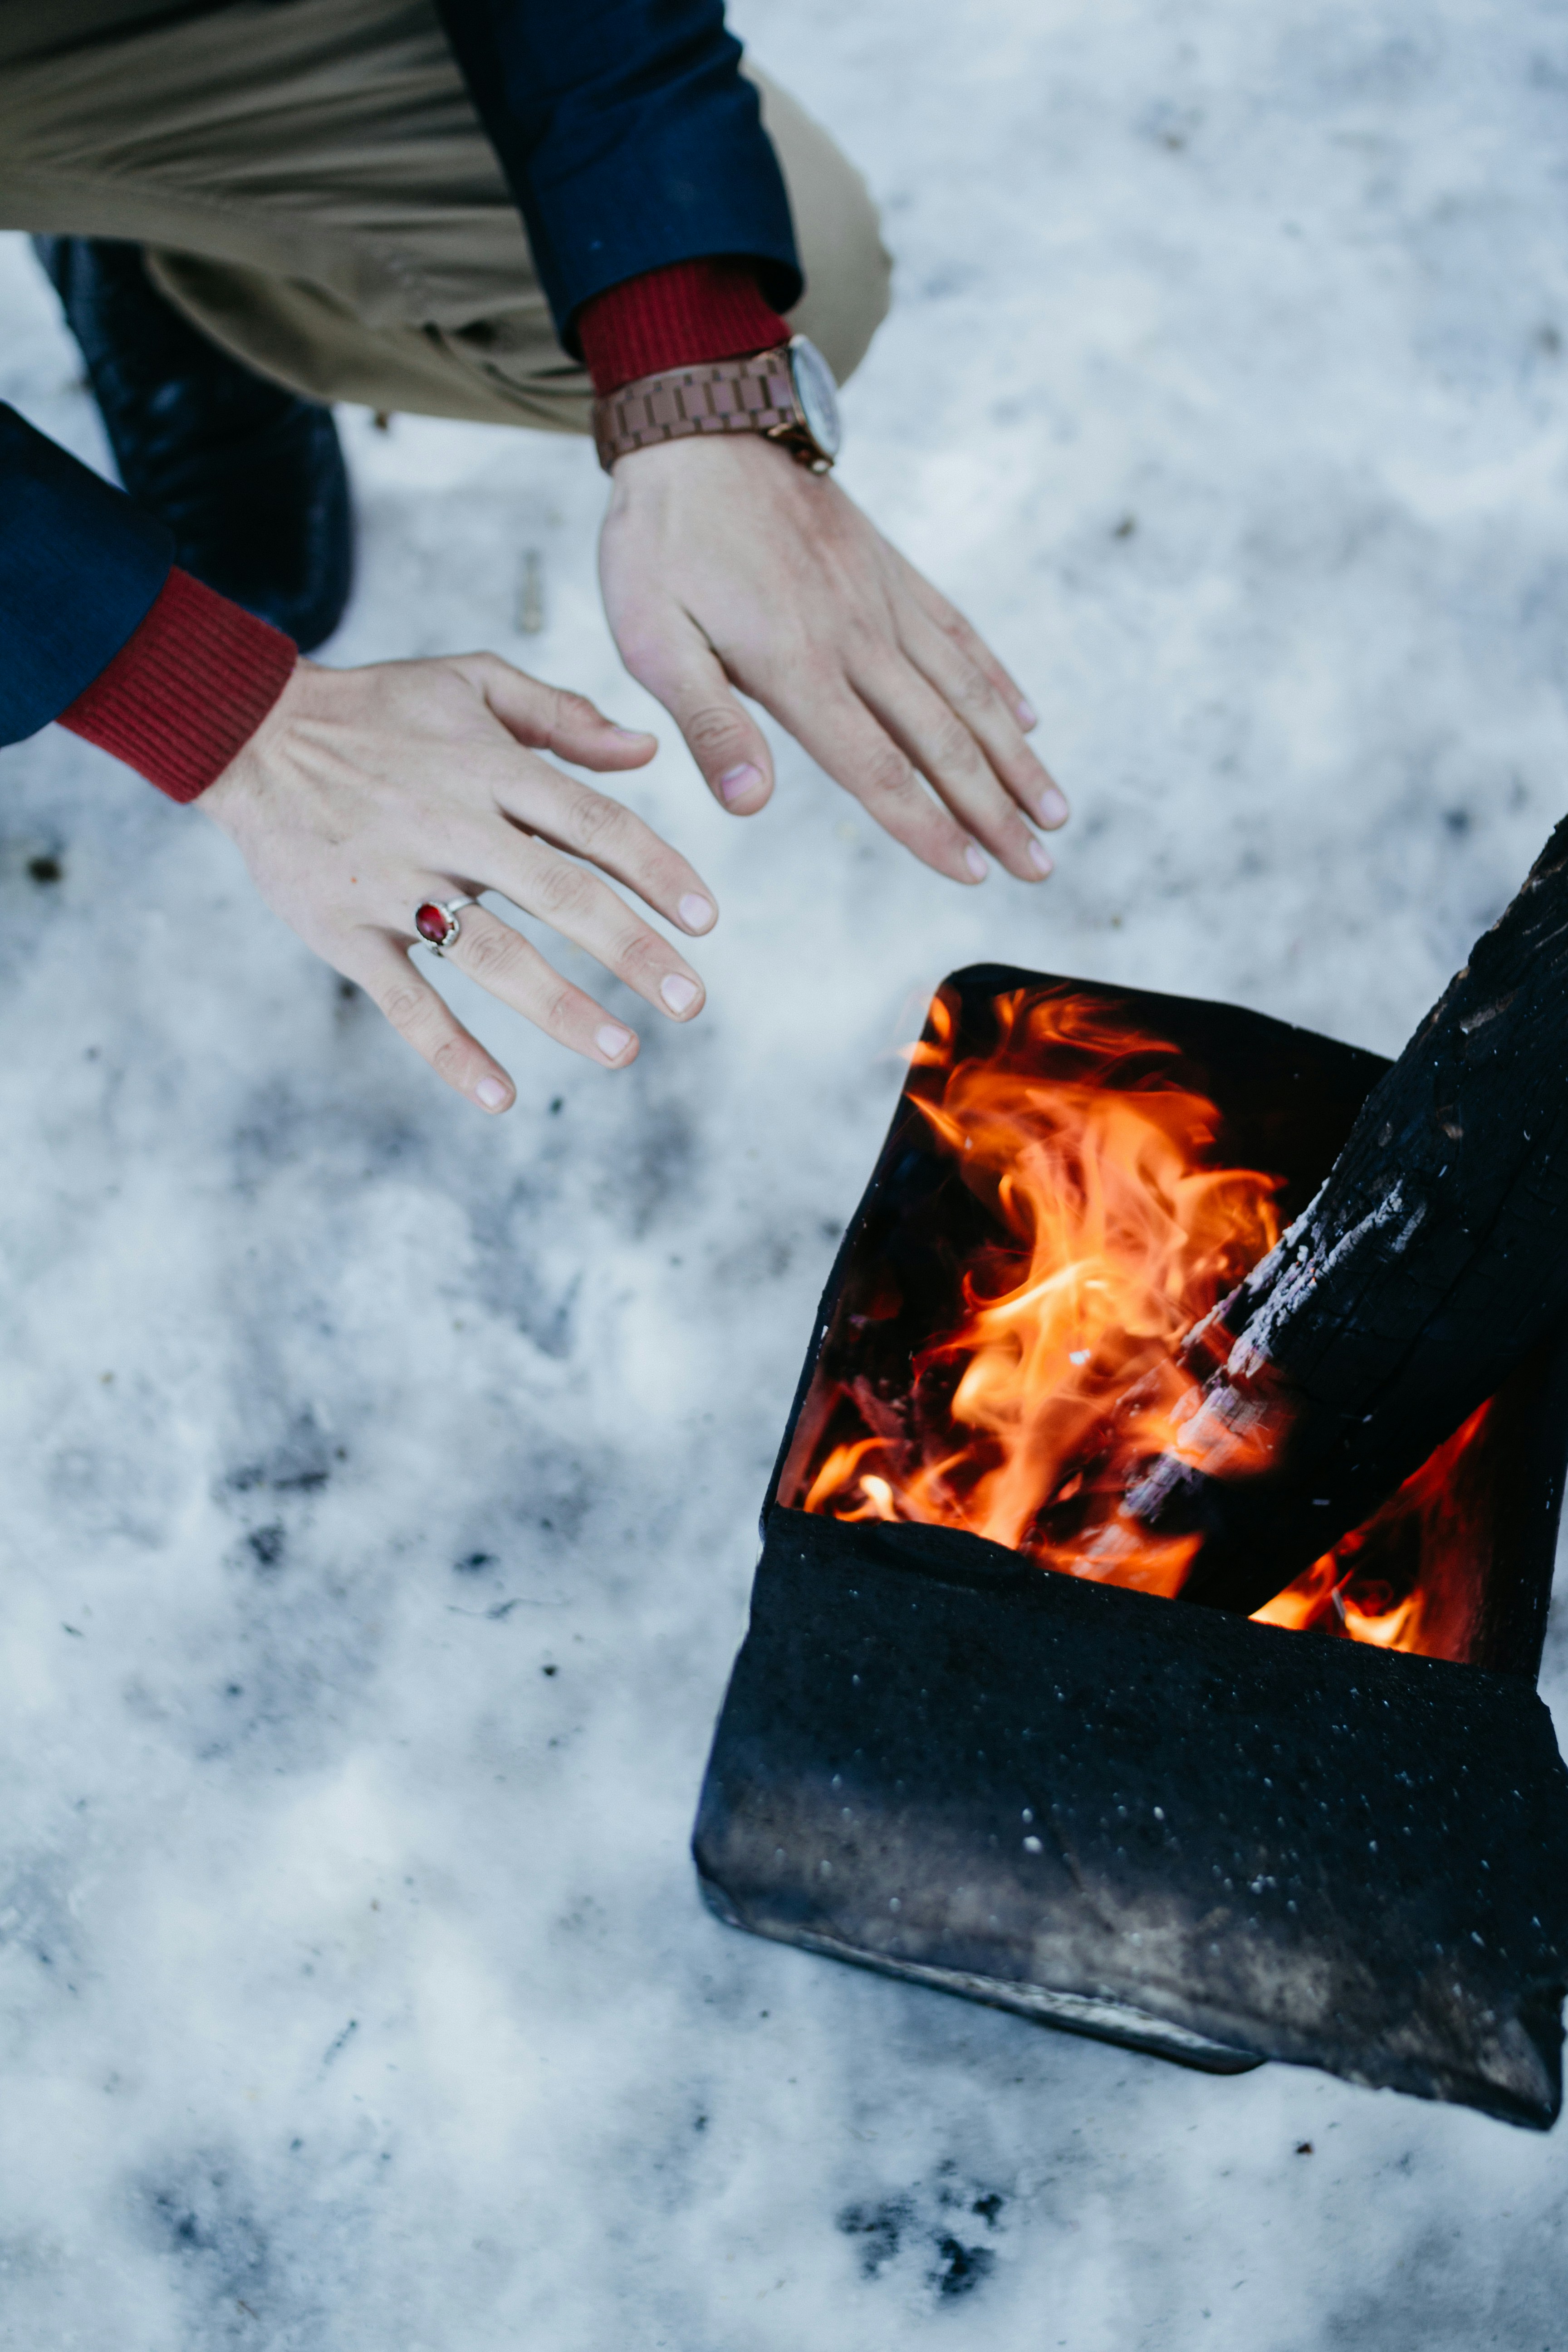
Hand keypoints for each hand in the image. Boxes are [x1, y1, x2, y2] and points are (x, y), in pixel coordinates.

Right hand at [200, 653, 717, 1112]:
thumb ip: (561, 716)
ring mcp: (395, 883)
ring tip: (622, 1050)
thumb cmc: (375, 709)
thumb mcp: (470, 683)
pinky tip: (500, 1096)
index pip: (594, 824)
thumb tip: (648, 750)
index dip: (656, 871)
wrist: (247, 730)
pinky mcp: (344, 930)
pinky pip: (404, 1001)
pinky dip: (450, 1051)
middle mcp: (450, 825)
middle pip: (560, 894)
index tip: (704, 920)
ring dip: (559, 1007)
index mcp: (490, 769)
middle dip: (631, 949)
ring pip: (490, 954)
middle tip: (690, 1001)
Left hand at [598, 435, 1068, 882]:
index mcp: (797, 665)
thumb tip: (750, 802)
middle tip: (1040, 867)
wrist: (696, 422)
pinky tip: (1028, 718)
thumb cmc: (660, 539)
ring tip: (1055, 810)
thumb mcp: (650, 636)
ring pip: (967, 690)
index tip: (973, 871)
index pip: (877, 767)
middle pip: (942, 741)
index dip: (927, 827)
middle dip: (995, 811)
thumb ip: (707, 720)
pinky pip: (958, 631)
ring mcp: (882, 598)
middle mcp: (857, 635)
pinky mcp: (889, 567)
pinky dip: (998, 678)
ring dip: (1016, 757)